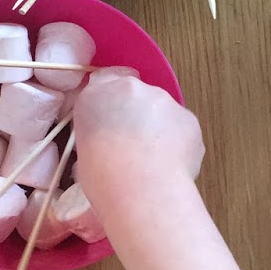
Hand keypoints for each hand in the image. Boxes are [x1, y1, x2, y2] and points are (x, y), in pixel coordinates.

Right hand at [73, 73, 203, 214]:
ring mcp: (163, 100)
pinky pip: (182, 127)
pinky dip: (178, 142)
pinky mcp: (187, 117)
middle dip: (136, 116)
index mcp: (95, 95)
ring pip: (161, 111)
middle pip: (136, 96)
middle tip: (131, 147)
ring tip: (151, 161)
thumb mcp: (83, 153)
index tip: (114, 118)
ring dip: (158, 129)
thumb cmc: (106, 178)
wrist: (141, 188)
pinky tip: (169, 163)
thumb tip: (110, 140)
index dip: (112, 101)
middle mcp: (130, 89)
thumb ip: (97, 131)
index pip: (104, 81)